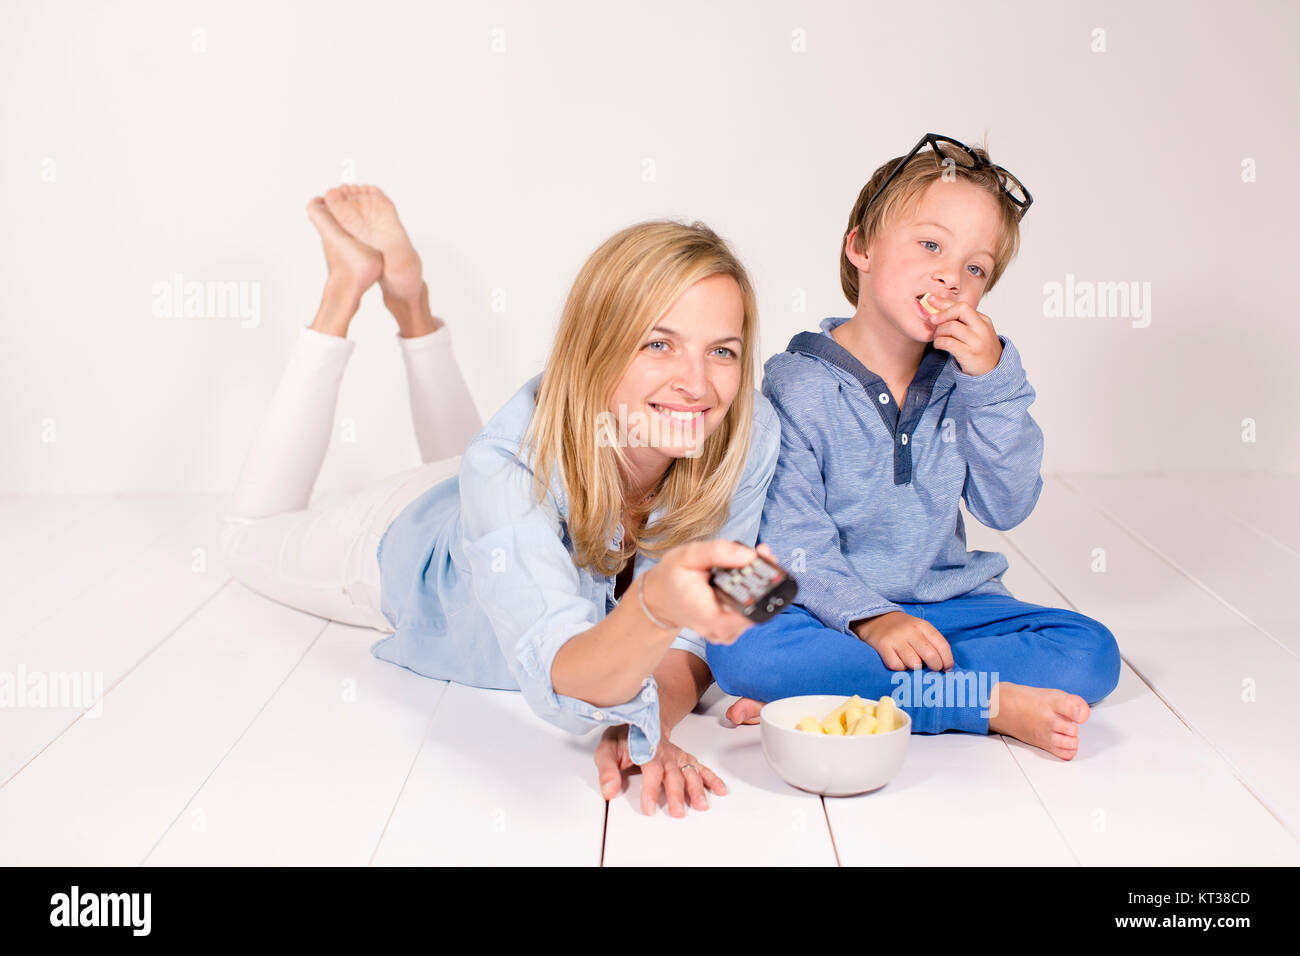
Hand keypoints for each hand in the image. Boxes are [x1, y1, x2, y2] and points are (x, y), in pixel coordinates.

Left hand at [594, 724, 727, 816]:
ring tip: (701, 805)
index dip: (650, 789)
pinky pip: (700, 767)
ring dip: (696, 788)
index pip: (650, 769)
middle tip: (678, 812)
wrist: (640, 717)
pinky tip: (719, 790)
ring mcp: (677, 755)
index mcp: (646, 748)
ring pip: (689, 771)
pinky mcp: (684, 757)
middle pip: (673, 773)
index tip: (649, 808)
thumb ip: (607, 770)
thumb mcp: (607, 749)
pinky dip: (711, 778)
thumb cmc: (623, 735)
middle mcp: (665, 752)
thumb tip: (609, 791)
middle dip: (677, 794)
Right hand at [640, 540, 778, 644]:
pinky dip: (750, 595)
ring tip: (752, 562)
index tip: (765, 558)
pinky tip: (744, 577)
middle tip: (762, 554)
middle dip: (763, 580)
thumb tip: (748, 555)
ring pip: (755, 610)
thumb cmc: (671, 578)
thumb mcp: (688, 556)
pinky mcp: (729, 630)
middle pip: (758, 608)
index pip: (752, 608)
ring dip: (758, 586)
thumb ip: (717, 552)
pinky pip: (748, 613)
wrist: (659, 599)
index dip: (763, 583)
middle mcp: (721, 630)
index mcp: (711, 617)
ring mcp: (726, 633)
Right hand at [852, 611, 953, 670]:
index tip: (946, 669)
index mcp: (923, 626)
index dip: (947, 661)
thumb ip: (932, 643)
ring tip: (911, 662)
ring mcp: (896, 638)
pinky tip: (899, 661)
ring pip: (914, 663)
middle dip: (934, 667)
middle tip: (932, 669)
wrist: (875, 619)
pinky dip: (899, 667)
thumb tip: (944, 666)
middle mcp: (910, 631)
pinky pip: (897, 666)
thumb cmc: (903, 629)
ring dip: (914, 667)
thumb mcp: (919, 629)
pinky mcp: (882, 646)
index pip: (942, 646)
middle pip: (930, 656)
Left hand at [924, 294, 1001, 376]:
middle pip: (961, 309)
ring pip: (952, 326)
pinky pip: (948, 343)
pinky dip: (939, 342)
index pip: (963, 305)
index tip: (930, 299)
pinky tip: (939, 345)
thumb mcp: (975, 332)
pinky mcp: (970, 354)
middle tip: (932, 320)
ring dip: (939, 331)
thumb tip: (936, 307)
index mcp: (983, 320)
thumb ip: (960, 320)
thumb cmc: (979, 350)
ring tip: (937, 337)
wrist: (992, 371)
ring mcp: (977, 342)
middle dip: (943, 313)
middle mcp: (982, 329)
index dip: (944, 301)